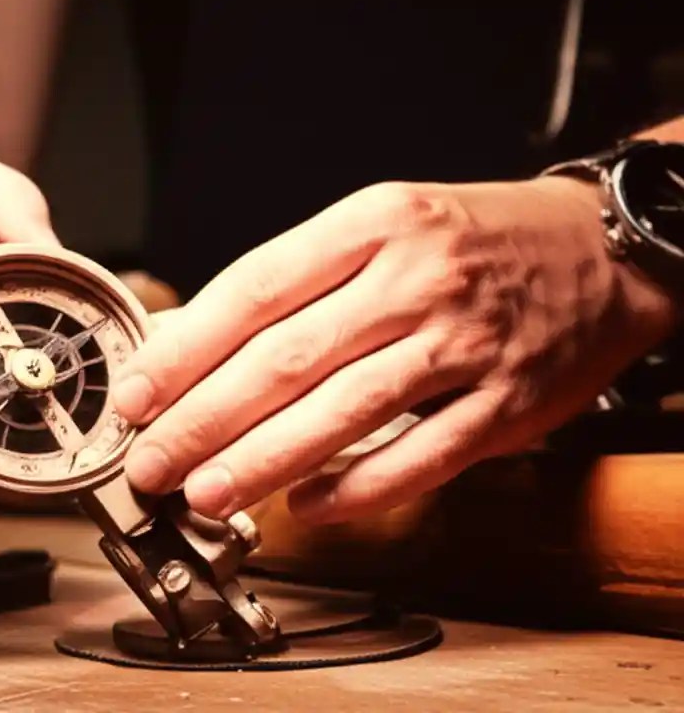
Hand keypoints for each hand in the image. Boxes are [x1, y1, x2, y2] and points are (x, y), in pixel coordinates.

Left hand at [112, 179, 677, 522]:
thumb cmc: (467, 242)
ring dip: (264, 459)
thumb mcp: (377, 228)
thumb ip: (290, 284)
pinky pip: (421, 456)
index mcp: (372, 225)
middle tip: (149, 461)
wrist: (599, 249)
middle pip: (287, 358)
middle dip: (204, 417)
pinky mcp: (506, 403)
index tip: (134, 395)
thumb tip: (186, 340)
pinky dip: (359, 488)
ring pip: (345, 411)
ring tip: (204, 493)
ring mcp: (464, 344)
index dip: (185, 351)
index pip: (254, 291)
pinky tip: (307, 508)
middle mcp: (415, 280)